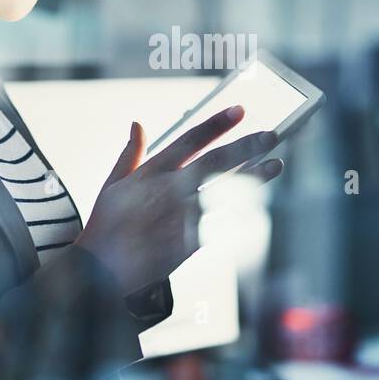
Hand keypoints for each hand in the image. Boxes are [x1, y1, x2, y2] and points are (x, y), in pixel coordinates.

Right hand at [75, 105, 282, 295]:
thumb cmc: (106, 226)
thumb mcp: (113, 184)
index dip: (217, 124)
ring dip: (254, 178)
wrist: (101, 269)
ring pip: (226, 191)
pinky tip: (260, 205)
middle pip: (216, 162)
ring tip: (276, 164)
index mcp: (152, 172)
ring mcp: (182, 216)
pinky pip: (224, 224)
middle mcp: (170, 189)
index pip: (190, 140)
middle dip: (246, 146)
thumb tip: (137, 123)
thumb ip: (130, 153)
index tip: (240, 110)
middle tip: (271, 135)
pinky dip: (243, 215)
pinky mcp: (190, 242)